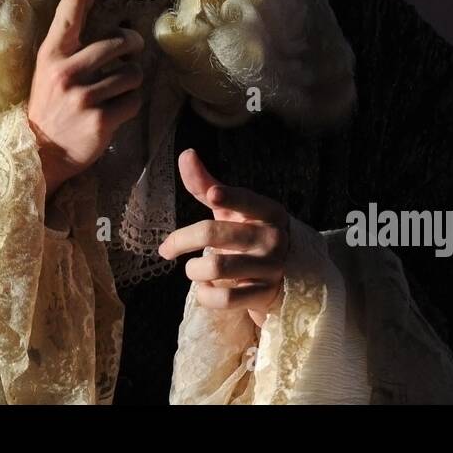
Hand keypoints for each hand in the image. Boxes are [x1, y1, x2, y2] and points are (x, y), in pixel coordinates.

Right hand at [27, 0, 146, 197]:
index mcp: (51, 57)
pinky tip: (116, 110)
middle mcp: (65, 73)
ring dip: (131, 81)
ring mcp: (82, 98)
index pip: (67, 19)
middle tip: (129, 52)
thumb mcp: (50, 69)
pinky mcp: (100, 121)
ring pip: (131, 74)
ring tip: (117, 89)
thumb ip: (68, 39)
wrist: (42, 154)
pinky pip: (133, 101)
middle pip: (118, 44)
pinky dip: (130, 105)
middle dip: (131, 47)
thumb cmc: (51, 105)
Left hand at [157, 148, 291, 326]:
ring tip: (194, 269)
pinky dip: (206, 295)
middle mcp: (271, 237)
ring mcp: (270, 267)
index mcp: (267, 211)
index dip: (229, 197)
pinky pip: (225, 299)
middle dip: (182, 240)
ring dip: (194, 270)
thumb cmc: (249, 234)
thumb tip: (186, 154)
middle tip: (167, 248)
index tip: (213, 195)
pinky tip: (206, 288)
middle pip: (215, 234)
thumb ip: (206, 185)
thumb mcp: (233, 210)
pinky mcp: (264, 294)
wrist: (286, 276)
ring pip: (217, 267)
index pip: (246, 201)